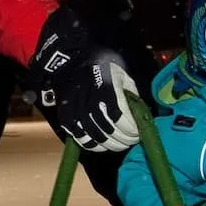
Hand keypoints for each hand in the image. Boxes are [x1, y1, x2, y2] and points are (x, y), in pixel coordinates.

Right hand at [30, 6, 139, 151]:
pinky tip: (101, 144)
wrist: (72, 61)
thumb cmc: (101, 68)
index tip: (138, 132)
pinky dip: (91, 144)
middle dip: (123, 139)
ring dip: (110, 144)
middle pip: (108, 129)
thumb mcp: (121, 76)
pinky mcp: (66, 115)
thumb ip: (130, 96)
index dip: (130, 129)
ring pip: (94, 135)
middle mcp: (89, 99)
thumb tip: (139, 116)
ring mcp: (75, 109)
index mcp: (105, 88)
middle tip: (131, 140)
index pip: (120, 116)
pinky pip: (79, 137)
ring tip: (118, 144)